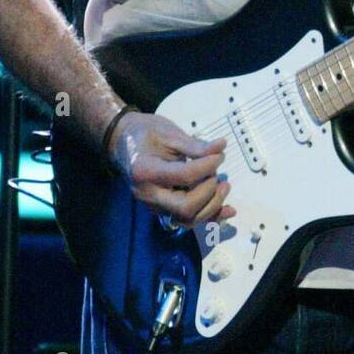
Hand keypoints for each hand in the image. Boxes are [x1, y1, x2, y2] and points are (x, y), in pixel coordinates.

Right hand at [107, 111, 235, 225]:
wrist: (124, 143)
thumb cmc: (146, 134)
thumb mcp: (169, 134)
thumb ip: (195, 145)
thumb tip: (221, 147)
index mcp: (145, 170)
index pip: (183, 176)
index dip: (207, 166)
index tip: (219, 155)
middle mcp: (148, 194)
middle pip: (185, 208)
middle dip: (209, 192)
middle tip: (217, 174)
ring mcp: (154, 205)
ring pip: (187, 219)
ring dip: (212, 206)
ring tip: (224, 185)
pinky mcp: (163, 209)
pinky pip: (188, 220)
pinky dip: (211, 217)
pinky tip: (229, 210)